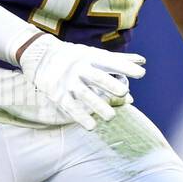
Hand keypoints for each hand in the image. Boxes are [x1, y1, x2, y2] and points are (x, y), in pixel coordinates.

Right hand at [18, 33, 145, 130]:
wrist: (40, 55)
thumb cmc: (75, 56)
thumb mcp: (94, 54)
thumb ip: (119, 60)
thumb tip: (143, 61)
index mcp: (91, 57)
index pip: (110, 62)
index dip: (125, 67)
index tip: (141, 73)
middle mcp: (79, 68)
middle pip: (97, 77)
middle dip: (110, 85)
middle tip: (123, 94)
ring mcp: (68, 81)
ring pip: (84, 95)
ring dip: (98, 106)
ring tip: (111, 117)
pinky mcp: (58, 94)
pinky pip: (70, 107)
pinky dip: (80, 117)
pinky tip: (92, 127)